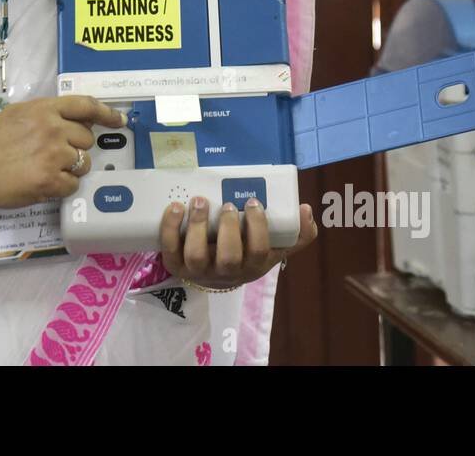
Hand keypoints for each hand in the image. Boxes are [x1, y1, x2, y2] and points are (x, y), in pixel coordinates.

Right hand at [0, 95, 122, 210]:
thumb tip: (75, 120)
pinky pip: (73, 185)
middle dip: (75, 148)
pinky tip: (42, 184)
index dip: (107, 113)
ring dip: (69, 169)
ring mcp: (52, 155)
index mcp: (44, 109)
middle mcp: (52, 128)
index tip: (119, 120)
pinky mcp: (50, 181)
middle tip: (52, 154)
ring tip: (44, 169)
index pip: (86, 106)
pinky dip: (61, 187)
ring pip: (83, 163)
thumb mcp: (17, 115)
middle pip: (87, 138)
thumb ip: (46, 115)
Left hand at [160, 197, 317, 289]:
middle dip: (229, 229)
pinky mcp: (175, 264)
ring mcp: (198, 271)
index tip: (253, 202)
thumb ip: (296, 233)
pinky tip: (175, 208)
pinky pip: (169, 250)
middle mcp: (225, 272)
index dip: (257, 228)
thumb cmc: (246, 253)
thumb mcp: (274, 247)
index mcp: (251, 266)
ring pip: (196, 256)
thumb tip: (306, 210)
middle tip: (229, 204)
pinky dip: (169, 228)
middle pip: (229, 259)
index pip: (259, 253)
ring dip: (197, 227)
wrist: (213, 274)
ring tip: (200, 201)